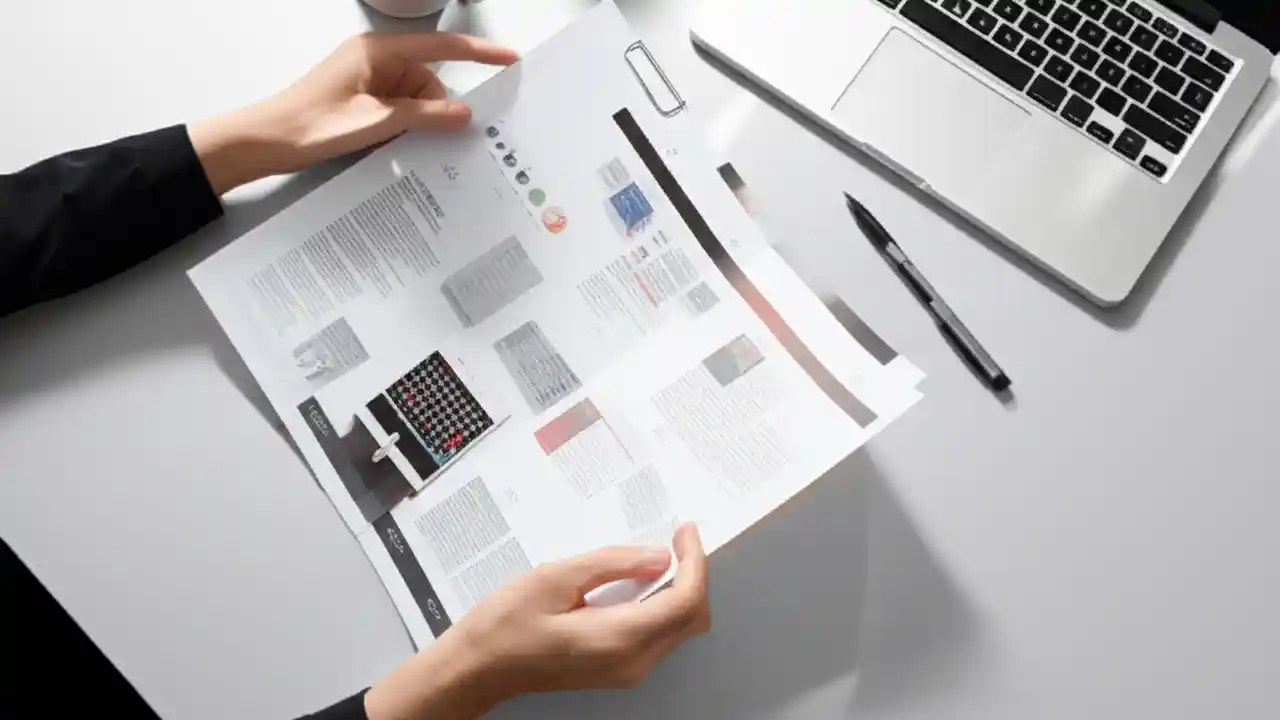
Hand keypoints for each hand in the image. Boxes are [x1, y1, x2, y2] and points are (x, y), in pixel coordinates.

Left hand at [190, 32, 517, 193]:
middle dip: (436, 107)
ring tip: (396, 144)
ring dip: (417, 122)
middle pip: (429, 78)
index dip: (480, 53)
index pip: (442, 46)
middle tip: (436, 136)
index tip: (510, 59)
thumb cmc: (311, 125)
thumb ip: (425, 115)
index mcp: (379, 51)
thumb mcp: (377, 122)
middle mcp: (375, 59)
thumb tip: (465, 113)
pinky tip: (392, 146)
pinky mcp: (361, 98)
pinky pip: (398, 109)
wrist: (266, 141)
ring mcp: (368, 79)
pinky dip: (402, 126)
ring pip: (415, 98)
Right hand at [364, 523, 710, 719]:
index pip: (685, 601)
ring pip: (679, 627)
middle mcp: (632, 662)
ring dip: (679, 589)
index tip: (685, 532)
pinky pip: (658, 634)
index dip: (695, 562)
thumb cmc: (505, 625)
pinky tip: (641, 579)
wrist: (478, 667)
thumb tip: (657, 556)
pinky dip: (662, 605)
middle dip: (693, 575)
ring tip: (660, 553)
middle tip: (677, 539)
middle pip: (691, 618)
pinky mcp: (618, 668)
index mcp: (619, 639)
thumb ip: (613, 564)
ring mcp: (627, 670)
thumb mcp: (556, 578)